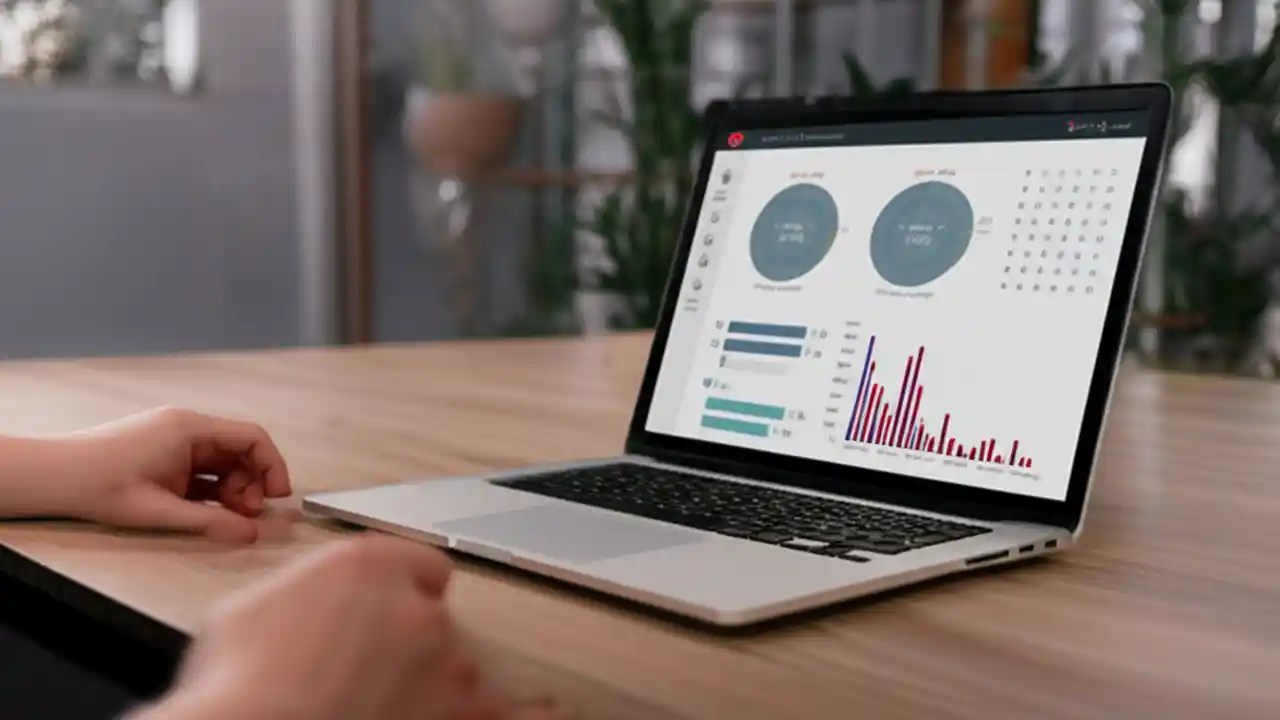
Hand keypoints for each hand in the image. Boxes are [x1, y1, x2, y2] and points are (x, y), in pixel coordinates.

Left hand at [14, 407, 291, 541]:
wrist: (55, 477)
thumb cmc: (100, 486)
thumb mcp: (159, 511)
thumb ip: (209, 522)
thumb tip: (250, 535)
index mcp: (190, 429)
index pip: (251, 438)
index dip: (273, 466)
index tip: (278, 496)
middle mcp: (187, 427)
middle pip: (240, 450)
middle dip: (252, 482)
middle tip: (247, 515)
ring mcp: (175, 439)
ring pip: (223, 461)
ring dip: (234, 488)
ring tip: (229, 517)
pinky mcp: (166, 453)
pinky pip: (203, 468)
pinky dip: (214, 488)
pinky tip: (211, 511)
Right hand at [134, 537, 565, 719]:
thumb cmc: (236, 687)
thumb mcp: (248, 611)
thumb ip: (300, 595)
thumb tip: (306, 609)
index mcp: (368, 563)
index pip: (416, 566)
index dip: (400, 594)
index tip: (389, 616)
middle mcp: (420, 603)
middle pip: (433, 617)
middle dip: (407, 643)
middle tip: (360, 678)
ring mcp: (447, 661)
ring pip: (458, 667)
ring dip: (433, 686)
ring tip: (380, 706)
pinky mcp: (461, 712)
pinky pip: (514, 710)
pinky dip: (529, 714)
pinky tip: (548, 713)